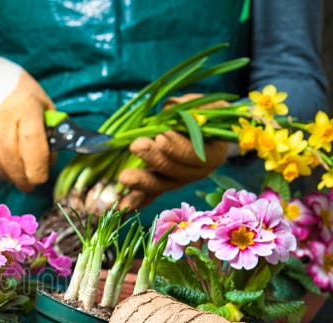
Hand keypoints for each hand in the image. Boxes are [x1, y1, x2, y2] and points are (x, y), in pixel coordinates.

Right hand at [0, 55, 53, 191]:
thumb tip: (49, 161)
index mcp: (26, 108)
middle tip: (28, 185)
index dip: (37, 168)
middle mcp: (1, 115)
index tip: (40, 179)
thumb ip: (50, 131)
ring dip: (6, 176)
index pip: (32, 145)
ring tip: (14, 177)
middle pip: (12, 158)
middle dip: (23, 178)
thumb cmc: (21, 95)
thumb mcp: (43, 105)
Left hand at [117, 93, 229, 209]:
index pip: (194, 155)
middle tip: (136, 145)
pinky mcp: (160, 185)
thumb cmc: (203, 115)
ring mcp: (176, 182)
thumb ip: (192, 106)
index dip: (177, 147)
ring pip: (159, 186)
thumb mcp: (204, 106)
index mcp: (212, 154)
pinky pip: (147, 194)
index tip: (161, 136)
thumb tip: (171, 107)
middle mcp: (196, 174)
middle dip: (153, 159)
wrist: (202, 132)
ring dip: (140, 183)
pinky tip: (120, 207)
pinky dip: (134, 200)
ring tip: (123, 178)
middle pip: (174, 172)